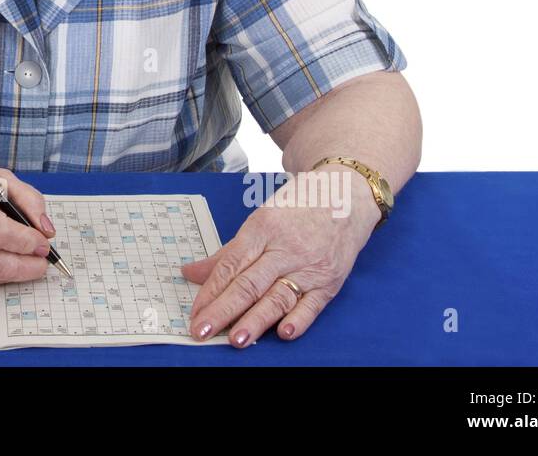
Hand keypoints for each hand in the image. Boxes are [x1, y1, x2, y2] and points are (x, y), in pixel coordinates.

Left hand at [181, 166, 377, 346]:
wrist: (346, 196)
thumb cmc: (298, 207)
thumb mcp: (261, 220)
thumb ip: (228, 252)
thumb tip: (191, 273)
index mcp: (262, 229)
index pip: (231, 265)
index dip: (210, 292)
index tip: (195, 313)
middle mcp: (285, 249)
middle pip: (249, 284)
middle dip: (223, 311)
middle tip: (202, 331)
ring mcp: (309, 267)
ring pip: (278, 298)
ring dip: (256, 321)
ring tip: (237, 339)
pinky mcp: (329, 282)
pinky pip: (312, 304)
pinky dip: (299, 320)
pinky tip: (284, 333)